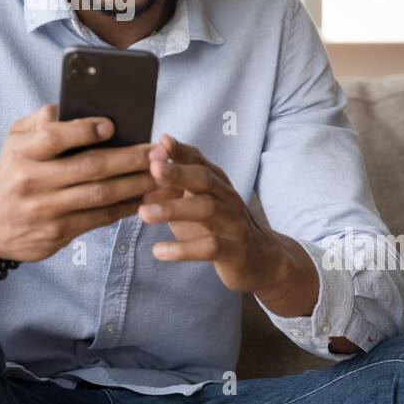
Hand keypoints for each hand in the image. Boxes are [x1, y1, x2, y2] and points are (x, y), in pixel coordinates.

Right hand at [0, 104, 156, 265]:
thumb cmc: (11, 174)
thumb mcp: (13, 141)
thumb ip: (39, 121)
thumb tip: (70, 106)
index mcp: (22, 153)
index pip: (54, 138)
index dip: (84, 131)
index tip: (112, 125)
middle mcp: (33, 181)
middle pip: (88, 167)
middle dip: (128, 158)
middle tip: (157, 151)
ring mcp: (45, 210)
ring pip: (99, 195)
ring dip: (135, 184)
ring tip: (160, 174)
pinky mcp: (57, 233)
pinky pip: (98, 219)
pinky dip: (124, 208)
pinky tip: (142, 198)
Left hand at [138, 134, 283, 294]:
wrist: (261, 259)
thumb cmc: (219, 226)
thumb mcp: (197, 203)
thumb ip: (174, 189)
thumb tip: (142, 176)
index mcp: (217, 182)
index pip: (199, 161)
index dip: (180, 151)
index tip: (158, 144)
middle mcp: (227, 198)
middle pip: (204, 179)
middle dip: (177, 172)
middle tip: (152, 168)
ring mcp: (233, 224)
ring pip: (206, 210)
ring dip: (173, 209)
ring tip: (143, 213)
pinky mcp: (235, 252)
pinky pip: (210, 247)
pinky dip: (183, 250)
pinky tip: (158, 251)